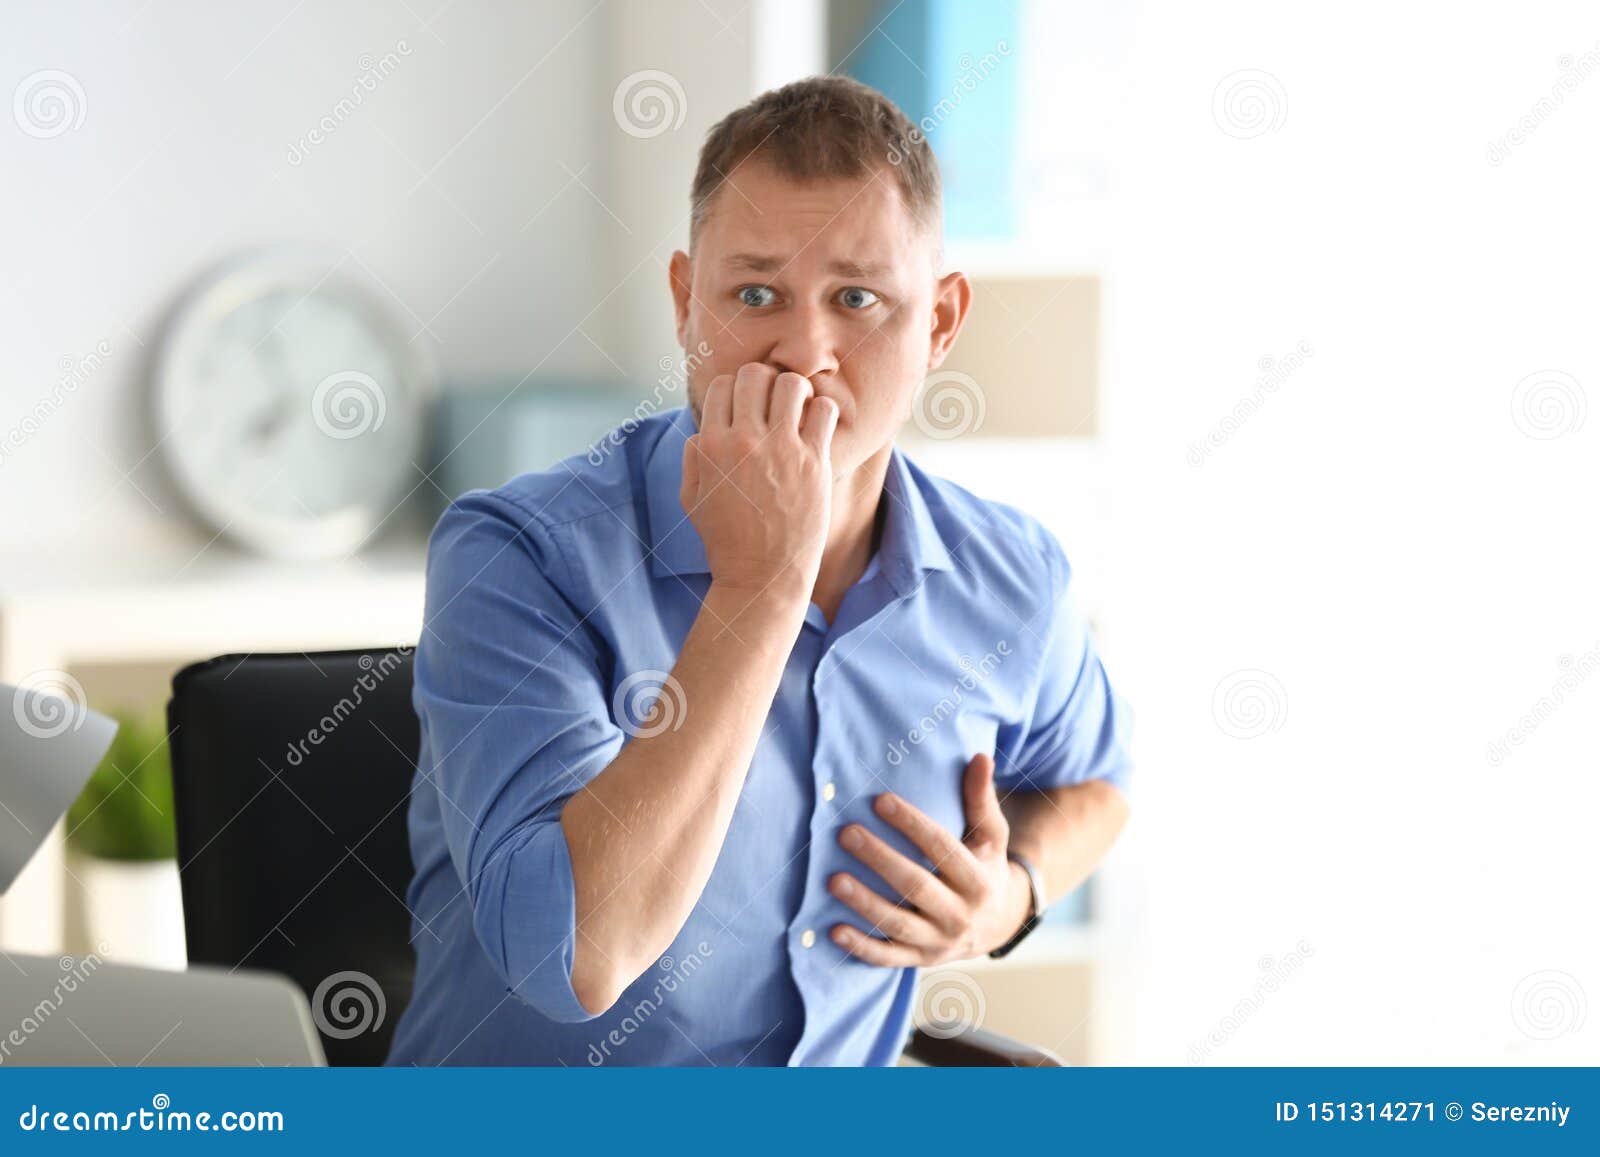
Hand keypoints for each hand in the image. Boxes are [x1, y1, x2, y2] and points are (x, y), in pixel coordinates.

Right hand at [681, 363, 838, 600]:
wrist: (761, 577)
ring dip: (794, 390)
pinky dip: (821, 410)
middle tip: (772, 403)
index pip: (722, 385)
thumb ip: (694, 455)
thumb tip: (706, 426)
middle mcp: (744, 441)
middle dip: (763, 382)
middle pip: (754, 374)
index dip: (735, 390)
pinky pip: (823, 410)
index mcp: (710, 445)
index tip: (746, 406)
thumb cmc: (725, 539)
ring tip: (796, 410)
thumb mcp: (691, 497)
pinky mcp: (813, 463)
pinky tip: (816, 427)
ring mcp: (781, 450)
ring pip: (790, 383)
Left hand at [830, 753, 1032, 965]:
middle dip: (880, 859)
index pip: (942, 848)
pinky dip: (861, 947)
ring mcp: (939, 941)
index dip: (912, 824)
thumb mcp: (991, 835)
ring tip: (832, 879)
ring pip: (898, 922)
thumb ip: (980, 799)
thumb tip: (979, 757)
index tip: (880, 801)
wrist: (999, 923)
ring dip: (864, 903)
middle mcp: (960, 914)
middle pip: (916, 885)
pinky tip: (834, 930)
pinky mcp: (920, 959)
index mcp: (978, 879)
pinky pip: (888, 957)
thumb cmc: (985, 866)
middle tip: (845, 834)